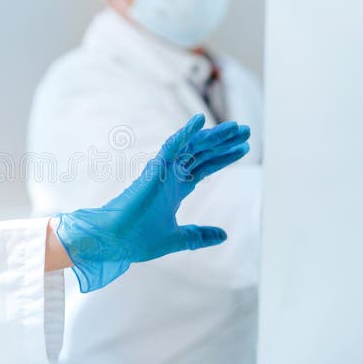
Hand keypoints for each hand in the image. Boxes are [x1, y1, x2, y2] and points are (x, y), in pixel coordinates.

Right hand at [56, 114, 250, 292]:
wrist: (116, 242)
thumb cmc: (138, 239)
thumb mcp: (178, 238)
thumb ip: (199, 235)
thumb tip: (224, 236)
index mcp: (175, 188)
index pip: (205, 167)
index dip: (224, 157)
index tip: (244, 149)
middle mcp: (171, 176)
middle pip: (203, 153)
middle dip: (225, 142)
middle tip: (246, 130)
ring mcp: (163, 171)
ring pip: (193, 147)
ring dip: (215, 135)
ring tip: (237, 126)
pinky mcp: (155, 170)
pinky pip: (172, 147)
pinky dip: (186, 133)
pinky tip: (200, 121)